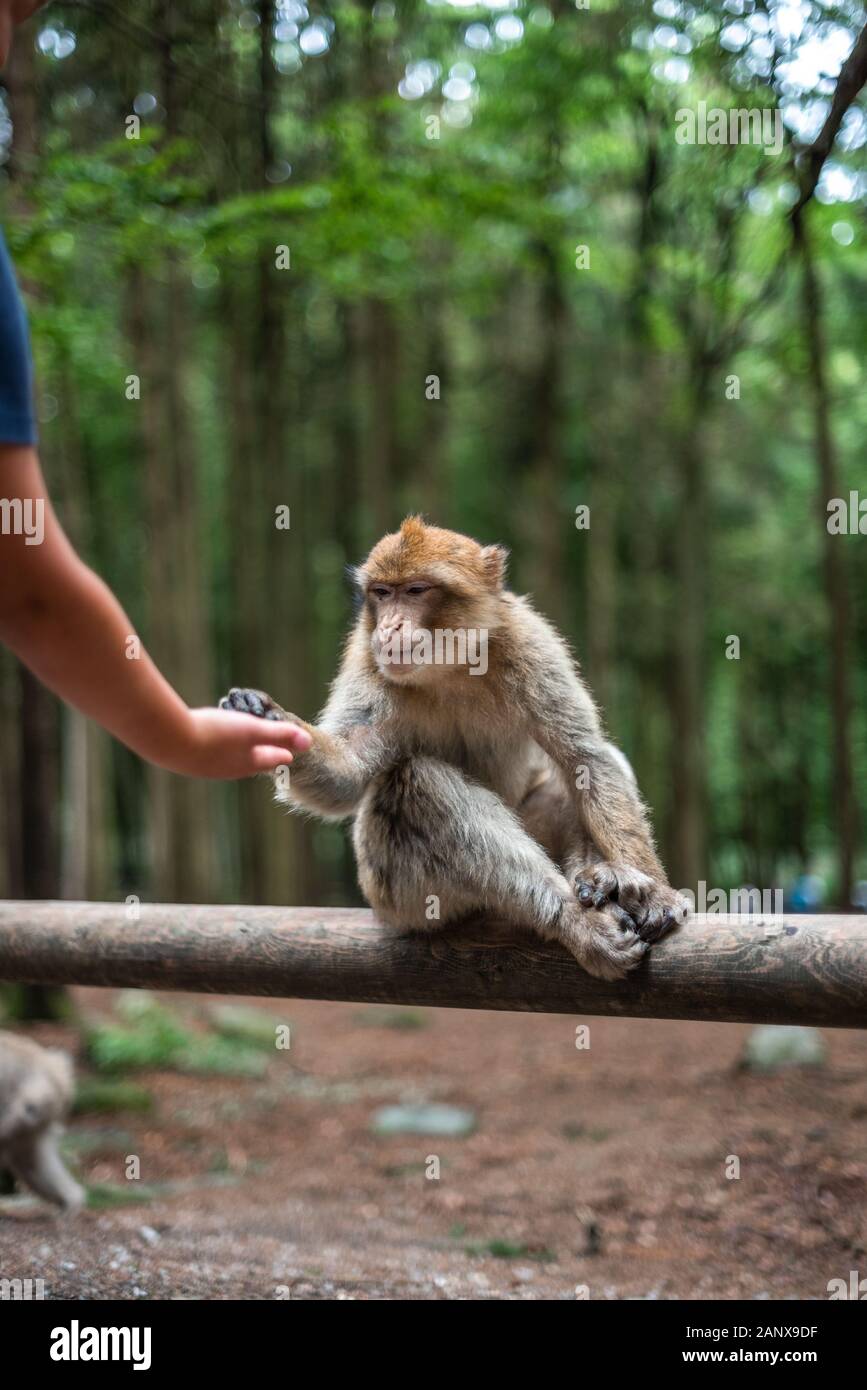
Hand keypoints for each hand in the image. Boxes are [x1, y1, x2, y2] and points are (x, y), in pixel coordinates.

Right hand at [167, 707, 311, 779]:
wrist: (169, 741)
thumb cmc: (214, 734)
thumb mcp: (252, 729)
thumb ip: (280, 734)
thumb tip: (308, 742)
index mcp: (248, 762)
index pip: (272, 760)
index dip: (283, 754)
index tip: (291, 754)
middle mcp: (229, 769)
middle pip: (251, 762)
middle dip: (262, 757)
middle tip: (271, 755)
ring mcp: (207, 767)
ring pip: (228, 760)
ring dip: (237, 754)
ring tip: (241, 749)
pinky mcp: (189, 760)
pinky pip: (208, 755)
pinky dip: (216, 749)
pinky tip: (208, 743)